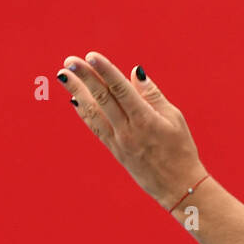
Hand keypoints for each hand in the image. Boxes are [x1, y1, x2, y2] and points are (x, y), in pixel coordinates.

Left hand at [56, 51, 204, 211]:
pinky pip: (95, 127)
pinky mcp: (115, 150)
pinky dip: (84, 111)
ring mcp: (119, 142)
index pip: (121, 91)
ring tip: (63, 75)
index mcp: (146, 120)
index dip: (105, 71)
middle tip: (69, 60)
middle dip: (84, 78)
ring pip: (94, 112)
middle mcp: (128, 131)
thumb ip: (153, 95)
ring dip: (77, 92)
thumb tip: (134, 72)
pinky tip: (75, 98)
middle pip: (103, 99)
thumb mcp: (174, 119)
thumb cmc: (181, 151)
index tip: (91, 56)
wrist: (178, 187)